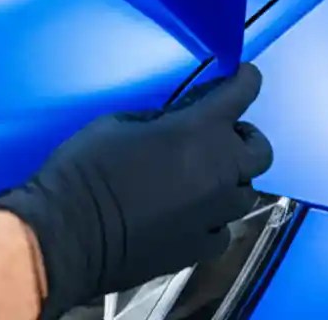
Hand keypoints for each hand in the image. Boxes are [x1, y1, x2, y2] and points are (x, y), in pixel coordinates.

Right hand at [0, 63, 273, 319]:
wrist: (67, 234)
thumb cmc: (85, 171)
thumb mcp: (119, 124)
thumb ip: (161, 121)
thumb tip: (176, 124)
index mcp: (199, 131)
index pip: (242, 94)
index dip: (245, 81)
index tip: (244, 77)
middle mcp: (218, 171)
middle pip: (260, 151)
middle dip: (244, 138)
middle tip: (222, 137)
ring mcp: (213, 214)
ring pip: (246, 193)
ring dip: (230, 180)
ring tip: (204, 179)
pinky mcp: (199, 248)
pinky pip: (224, 230)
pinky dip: (215, 219)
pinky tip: (193, 215)